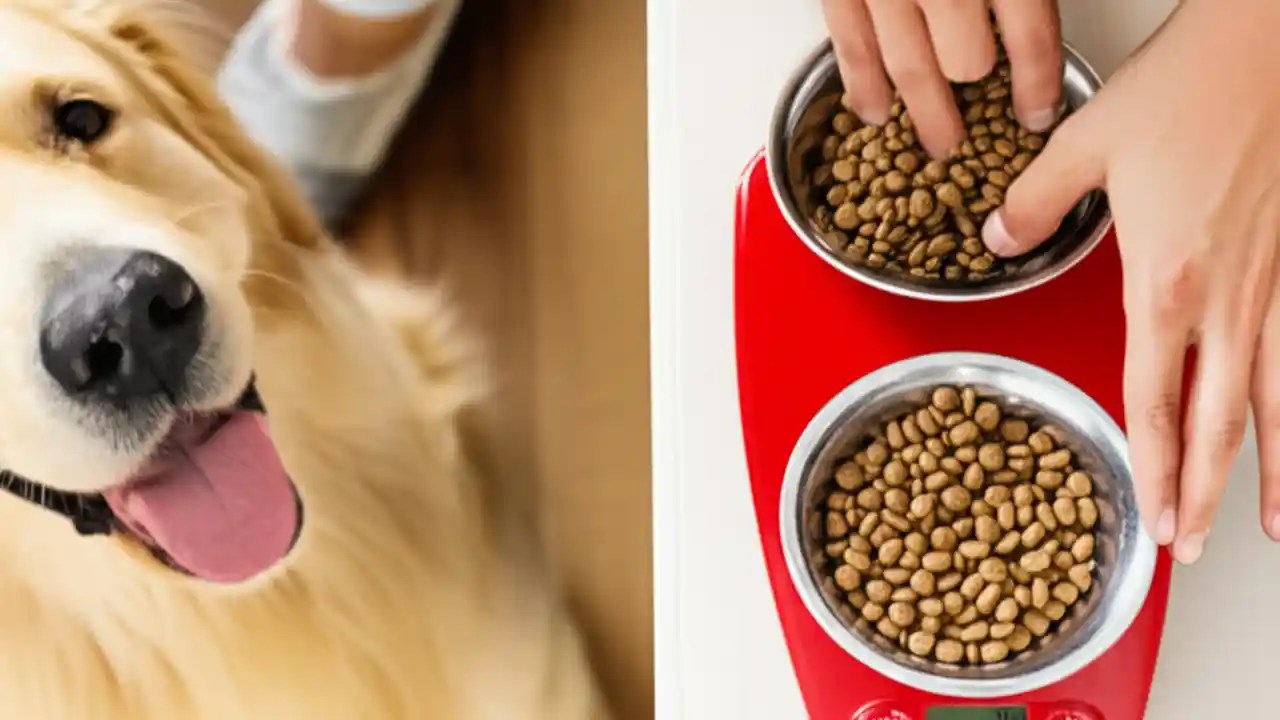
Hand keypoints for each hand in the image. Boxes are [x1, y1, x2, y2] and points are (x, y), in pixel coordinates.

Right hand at [822, 0, 1062, 158]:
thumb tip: (1029, 20)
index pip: (1029, 38)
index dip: (1037, 85)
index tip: (1038, 115)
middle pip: (968, 64)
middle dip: (976, 97)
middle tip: (983, 129)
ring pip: (912, 70)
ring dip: (928, 113)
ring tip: (941, 142)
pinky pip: (853, 52)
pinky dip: (864, 90)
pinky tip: (876, 113)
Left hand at [982, 0, 1279, 563]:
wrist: (1266, 44)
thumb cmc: (1187, 89)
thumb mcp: (1084, 145)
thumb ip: (1033, 203)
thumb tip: (994, 239)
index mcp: (1163, 281)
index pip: (1151, 400)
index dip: (1152, 468)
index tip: (1150, 518)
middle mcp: (1224, 298)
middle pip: (1218, 422)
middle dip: (1205, 496)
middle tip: (1195, 551)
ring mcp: (1273, 285)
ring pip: (1272, 402)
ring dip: (1267, 470)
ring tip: (1266, 526)